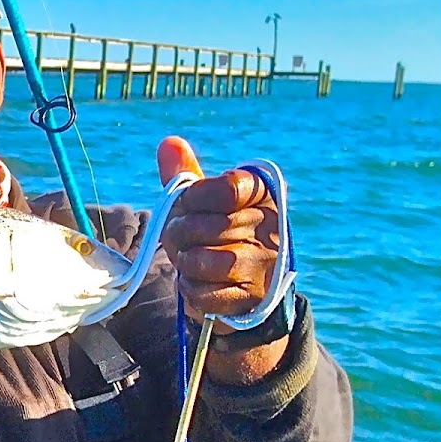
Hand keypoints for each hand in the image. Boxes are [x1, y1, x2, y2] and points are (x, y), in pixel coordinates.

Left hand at [156, 137, 280, 334]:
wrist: (244, 285)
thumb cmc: (218, 233)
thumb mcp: (204, 202)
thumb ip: (185, 175)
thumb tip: (168, 143)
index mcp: (263, 197)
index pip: (227, 189)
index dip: (194, 197)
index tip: (185, 203)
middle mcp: (271, 229)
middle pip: (211, 225)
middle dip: (181, 232)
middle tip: (177, 236)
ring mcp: (264, 266)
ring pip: (210, 260)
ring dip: (186, 260)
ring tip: (186, 258)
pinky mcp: (250, 298)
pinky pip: (206, 292)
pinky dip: (190, 287)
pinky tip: (195, 281)